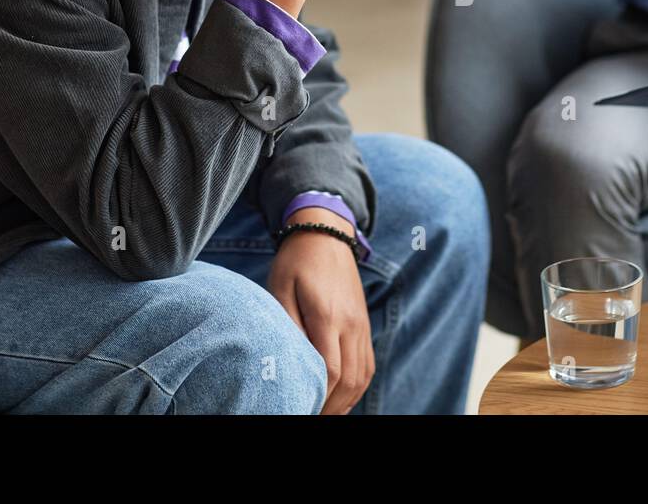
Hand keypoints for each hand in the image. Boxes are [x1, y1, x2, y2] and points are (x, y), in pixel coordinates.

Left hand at [267, 207, 373, 414]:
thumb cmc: (296, 261)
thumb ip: (286, 325)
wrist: (325, 233)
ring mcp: (361, 324)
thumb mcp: (280, 288)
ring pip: (362, 376)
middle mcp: (351, 323)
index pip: (330, 370)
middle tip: (309, 415)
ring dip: (346, 401)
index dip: (317, 397)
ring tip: (324, 413)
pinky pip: (368, 364)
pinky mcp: (364, 324)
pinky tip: (342, 398)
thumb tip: (288, 361)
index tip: (300, 408)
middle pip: (349, 380)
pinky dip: (357, 387)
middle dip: (331, 406)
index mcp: (328, 315)